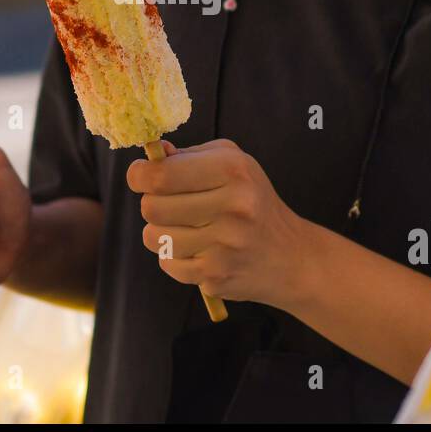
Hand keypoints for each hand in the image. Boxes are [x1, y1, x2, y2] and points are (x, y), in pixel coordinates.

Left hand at [126, 139, 313, 306]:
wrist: (291, 257)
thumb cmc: (252, 202)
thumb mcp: (233, 163)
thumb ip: (189, 155)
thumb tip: (152, 155)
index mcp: (233, 170)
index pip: (161, 174)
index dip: (139, 174)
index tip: (141, 175)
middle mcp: (232, 206)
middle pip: (152, 207)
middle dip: (152, 204)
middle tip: (168, 203)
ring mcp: (225, 245)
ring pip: (154, 237)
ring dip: (160, 232)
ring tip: (183, 228)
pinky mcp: (217, 275)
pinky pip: (167, 263)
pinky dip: (173, 256)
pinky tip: (195, 249)